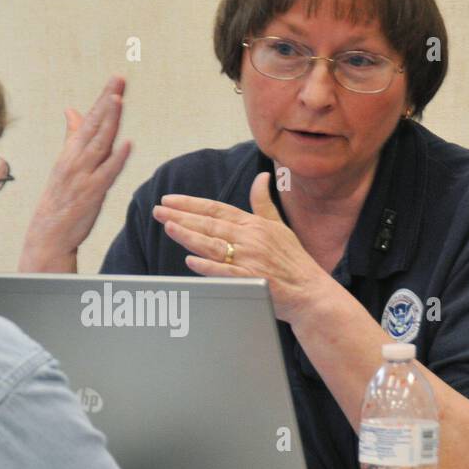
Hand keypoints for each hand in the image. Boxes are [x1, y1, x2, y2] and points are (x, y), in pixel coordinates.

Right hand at [20, 76, 132, 271]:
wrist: (48, 233)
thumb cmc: (59, 198)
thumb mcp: (64, 163)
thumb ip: (72, 136)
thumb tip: (72, 110)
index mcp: (70, 151)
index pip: (90, 119)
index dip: (104, 99)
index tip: (117, 80)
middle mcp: (75, 159)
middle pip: (95, 125)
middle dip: (108, 101)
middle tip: (120, 80)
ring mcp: (83, 175)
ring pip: (100, 143)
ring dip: (110, 121)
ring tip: (119, 100)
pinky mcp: (92, 193)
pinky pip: (106, 173)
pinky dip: (116, 158)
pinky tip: (126, 143)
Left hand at [151, 171, 334, 323]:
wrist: (311, 291)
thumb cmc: (293, 260)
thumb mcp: (279, 226)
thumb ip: (263, 203)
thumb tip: (262, 177)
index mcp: (253, 224)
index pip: (216, 209)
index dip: (191, 204)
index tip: (169, 200)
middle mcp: (250, 238)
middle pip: (209, 225)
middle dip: (181, 216)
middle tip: (158, 210)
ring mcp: (251, 259)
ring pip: (213, 245)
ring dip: (189, 235)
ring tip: (168, 226)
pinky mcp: (253, 280)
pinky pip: (226, 271)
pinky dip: (208, 266)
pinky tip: (190, 260)